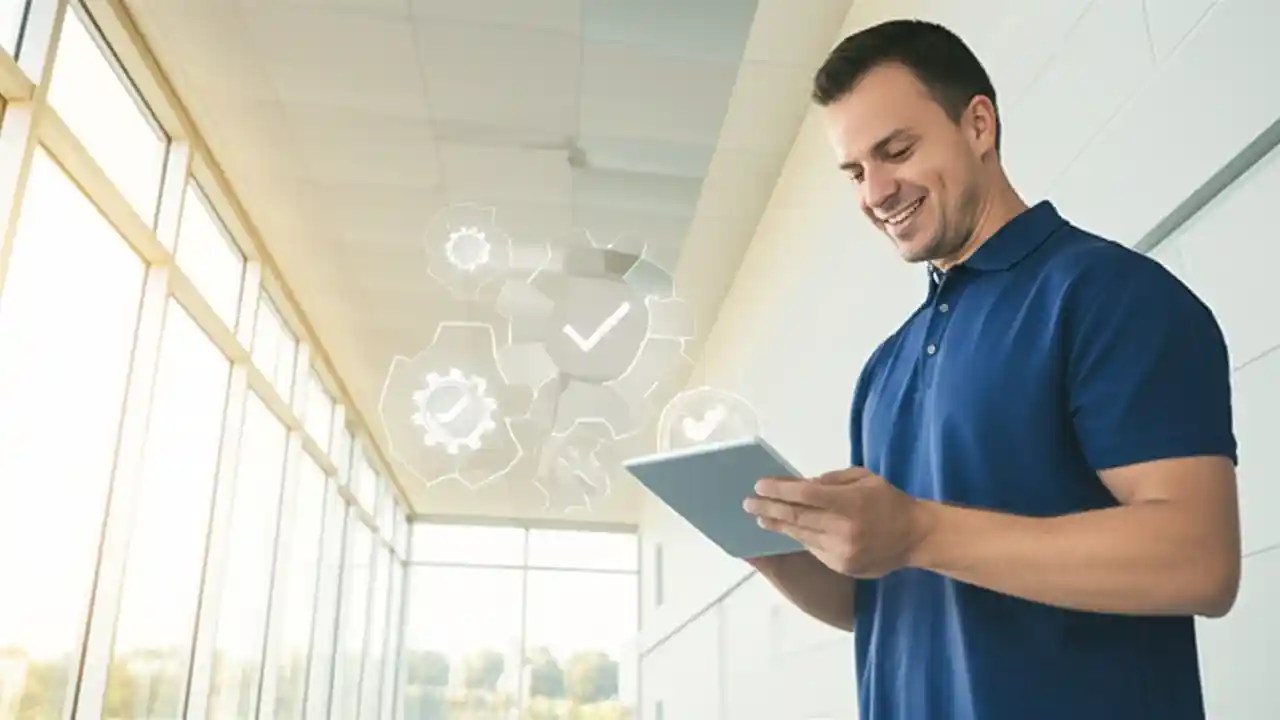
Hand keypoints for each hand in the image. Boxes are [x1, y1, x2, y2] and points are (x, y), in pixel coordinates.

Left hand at [743, 467, 931, 577]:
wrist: (916, 536)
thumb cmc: (888, 500)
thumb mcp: (864, 478)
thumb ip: (832, 481)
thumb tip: (799, 485)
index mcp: (850, 502)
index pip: (805, 495)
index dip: (779, 490)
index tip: (759, 485)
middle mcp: (844, 528)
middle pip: (797, 517)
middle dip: (769, 509)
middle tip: (748, 504)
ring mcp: (842, 550)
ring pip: (801, 535)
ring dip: (779, 526)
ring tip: (762, 519)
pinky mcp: (843, 566)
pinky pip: (814, 549)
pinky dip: (800, 538)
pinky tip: (788, 531)